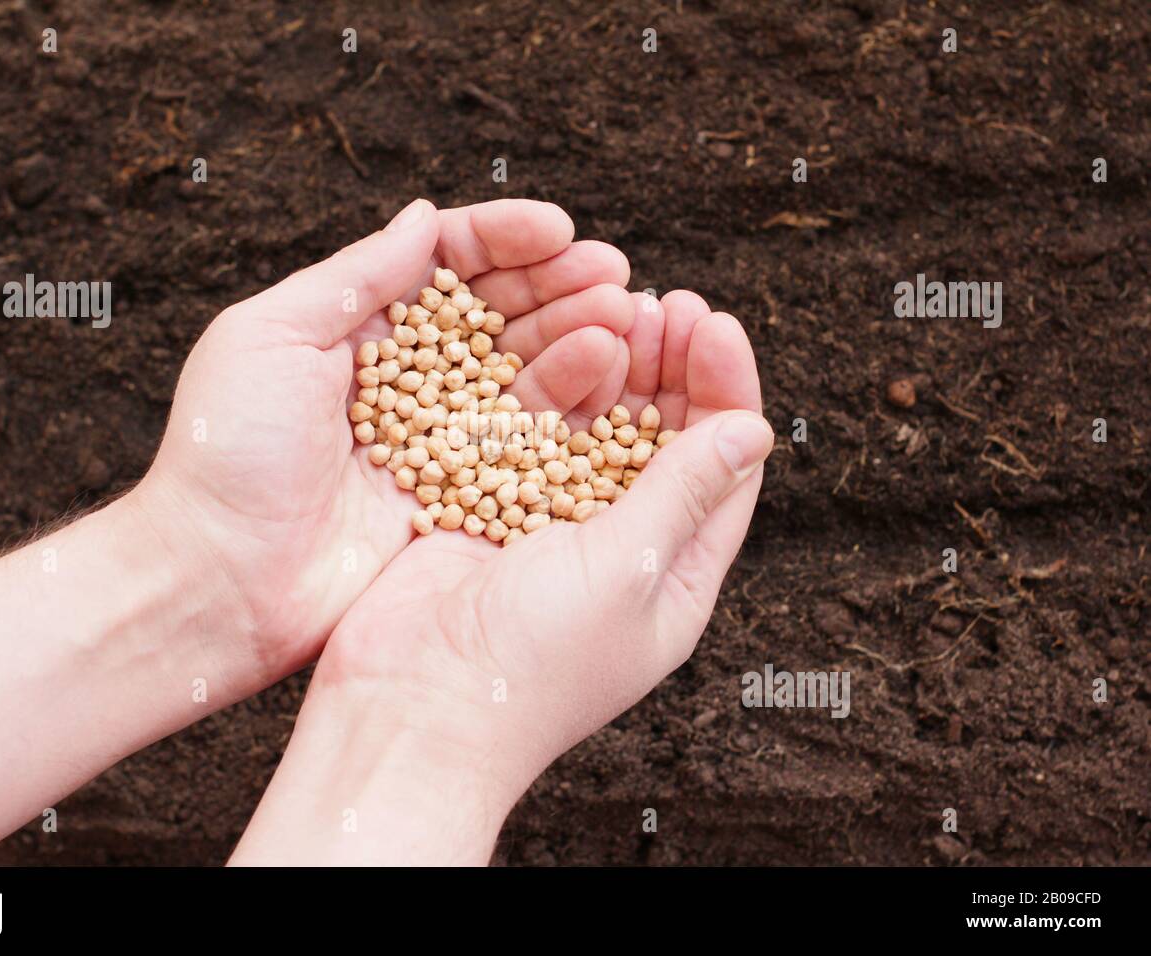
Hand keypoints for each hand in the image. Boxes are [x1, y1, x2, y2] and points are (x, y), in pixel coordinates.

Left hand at [132, 199, 634, 690]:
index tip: (558, 230)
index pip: (445, 265)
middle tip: (614, 274)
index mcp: (357, 329)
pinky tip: (608, 377)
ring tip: (621, 319)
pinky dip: (571, 410)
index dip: (504, 242)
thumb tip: (426, 215)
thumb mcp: (272, 337)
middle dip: (558, 286)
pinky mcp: (460, 495)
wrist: (219, 581)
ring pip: (525, 375)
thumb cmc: (225, 452)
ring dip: (577, 339)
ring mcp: (439, 438)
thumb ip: (356, 278)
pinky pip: (527, 444)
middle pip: (499, 315)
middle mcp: (407, 378)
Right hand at [231, 291, 771, 863]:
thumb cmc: (530, 663)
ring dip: (613, 369)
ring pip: (597, 429)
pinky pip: (533, 437)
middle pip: (663, 440)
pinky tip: (555, 344)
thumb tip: (754, 430)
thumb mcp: (627, 571)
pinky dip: (549, 391)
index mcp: (673, 578)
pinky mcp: (491, 511)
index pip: (722, 470)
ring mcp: (552, 529)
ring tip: (616, 306)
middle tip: (664, 302)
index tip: (712, 324)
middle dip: (670, 368)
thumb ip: (683, 492)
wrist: (412, 707)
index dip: (725, 392)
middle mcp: (618, 550)